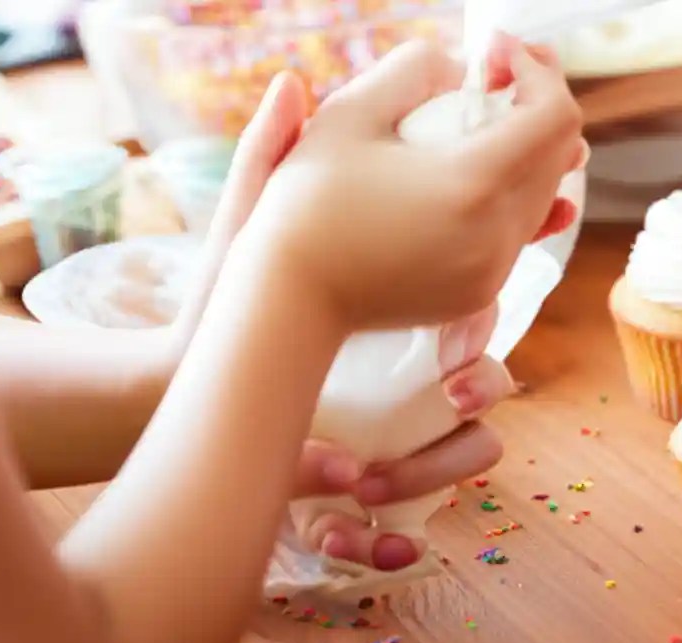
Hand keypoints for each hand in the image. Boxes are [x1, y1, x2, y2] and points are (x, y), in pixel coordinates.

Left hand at [169, 69, 517, 571]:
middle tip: (451, 388)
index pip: (477, 295)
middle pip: (490, 380)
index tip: (510, 285)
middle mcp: (411, 367)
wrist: (171, 389)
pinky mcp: (373, 476)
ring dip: (436, 466)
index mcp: (400, 304)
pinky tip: (344, 509)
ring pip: (471, 451)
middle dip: (480, 385)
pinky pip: (422, 504)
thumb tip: (294, 82)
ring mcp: (395, 426)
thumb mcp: (245, 225)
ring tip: (365, 478)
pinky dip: (396, 520)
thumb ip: (271, 157)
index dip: (503, 282)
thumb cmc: (215, 299)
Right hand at [239, 37, 583, 332]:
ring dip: (523, 152)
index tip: (494, 55)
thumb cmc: (308, 201)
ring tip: (473, 127)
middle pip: (559, 155)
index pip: (555, 115)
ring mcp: (493, 270)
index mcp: (474, 182)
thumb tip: (462, 68)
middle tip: (489, 80)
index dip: (537, 72)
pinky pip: (517, 233)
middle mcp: (497, 233)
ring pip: (544, 196)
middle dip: (534, 105)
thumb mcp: (351, 112)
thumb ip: (415, 70)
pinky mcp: (480, 293)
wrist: (288, 297)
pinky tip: (462, 176)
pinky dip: (505, 196)